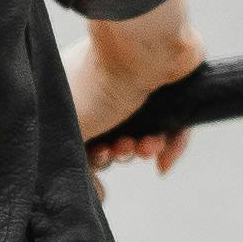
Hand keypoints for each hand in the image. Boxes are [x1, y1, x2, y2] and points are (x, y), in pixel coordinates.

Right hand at [74, 0, 206, 177]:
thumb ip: (73, 159)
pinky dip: (168, 147)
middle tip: (120, 148)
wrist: (142, 48)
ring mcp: (139, 90)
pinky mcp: (172, 91)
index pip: (81, 134)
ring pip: (144, 134)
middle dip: (118, 153)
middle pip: (113, 137)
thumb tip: (93, 193)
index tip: (97, 157)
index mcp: (76, 93)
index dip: (90, 155)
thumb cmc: (96, 82)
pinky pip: (172, 129)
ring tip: (145, 146)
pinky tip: (162, 161)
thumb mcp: (70, 126)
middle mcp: (106, 89)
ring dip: (143, 150)